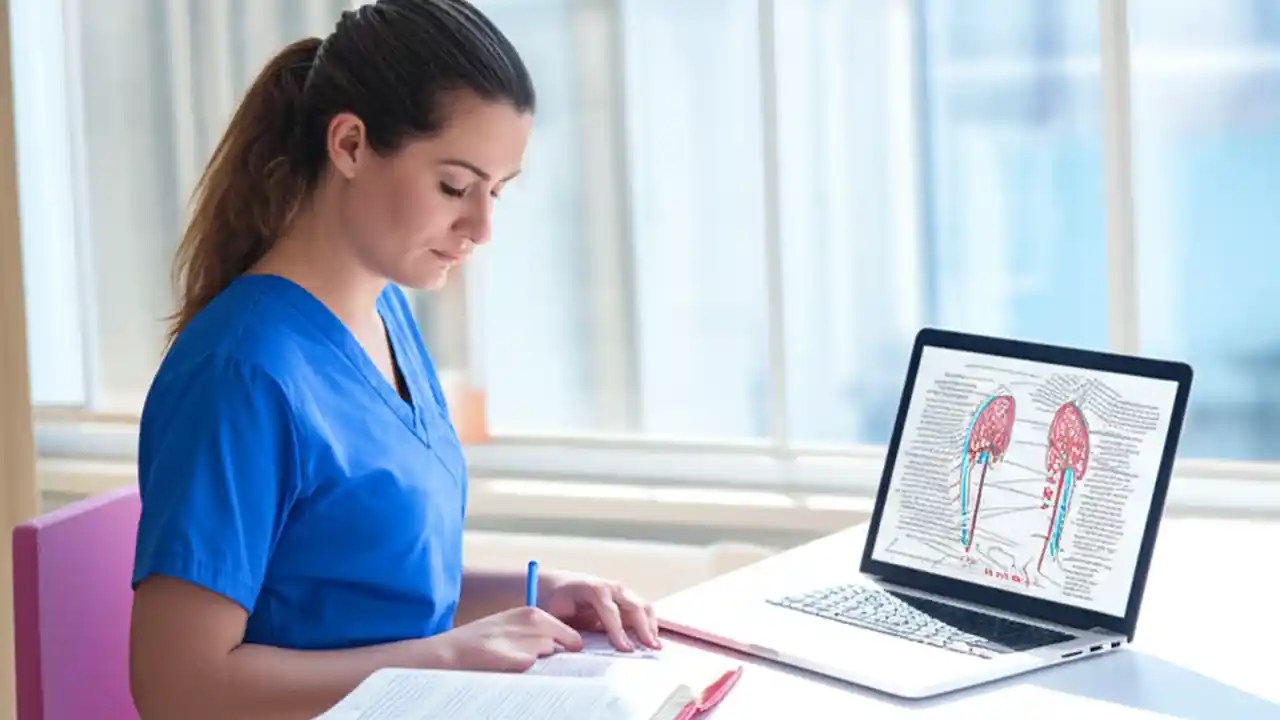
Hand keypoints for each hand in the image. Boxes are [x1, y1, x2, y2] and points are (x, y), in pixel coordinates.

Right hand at [437, 606, 582, 672]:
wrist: (449, 652)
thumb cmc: (477, 641)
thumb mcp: (508, 626)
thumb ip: (534, 632)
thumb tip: (559, 647)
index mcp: (531, 613)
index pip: (568, 633)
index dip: (566, 647)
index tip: (562, 656)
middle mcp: (534, 623)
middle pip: (566, 646)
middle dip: (557, 657)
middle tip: (536, 663)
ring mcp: (529, 643)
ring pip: (550, 660)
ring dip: (541, 666)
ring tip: (515, 665)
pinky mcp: (521, 662)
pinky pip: (535, 672)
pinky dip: (528, 675)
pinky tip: (510, 671)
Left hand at [538, 570, 661, 651]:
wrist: (553, 586)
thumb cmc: (553, 600)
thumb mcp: (554, 614)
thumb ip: (565, 628)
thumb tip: (578, 646)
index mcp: (592, 589)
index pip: (611, 611)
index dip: (619, 631)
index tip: (626, 649)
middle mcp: (610, 587)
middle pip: (633, 606)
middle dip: (642, 627)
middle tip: (649, 648)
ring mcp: (619, 592)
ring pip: (642, 606)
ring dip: (650, 625)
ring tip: (655, 645)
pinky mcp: (624, 600)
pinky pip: (642, 610)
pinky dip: (649, 623)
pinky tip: (651, 639)